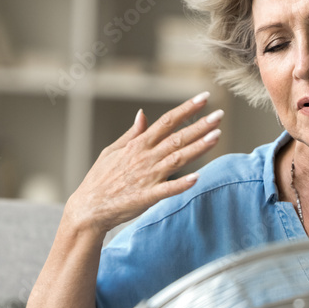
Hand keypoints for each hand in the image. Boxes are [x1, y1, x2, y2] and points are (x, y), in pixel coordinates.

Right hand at [64, 92, 223, 235]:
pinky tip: (198, 178)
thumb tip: (142, 115)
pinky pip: (168, 189)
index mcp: (138, 145)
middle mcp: (145, 157)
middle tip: (220, 115)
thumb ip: (132, 134)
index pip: (167, 122)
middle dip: (200, 125)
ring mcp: (147, 176)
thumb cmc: (99, 180)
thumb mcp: (112, 151)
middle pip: (177, 137)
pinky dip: (182, 183)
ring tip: (217, 136)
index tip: (204, 98)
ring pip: (178, 158)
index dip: (187, 109)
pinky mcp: (148, 196)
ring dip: (198, 147)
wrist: (88, 208)